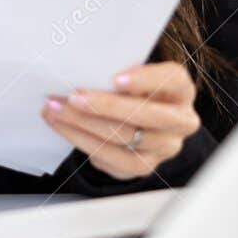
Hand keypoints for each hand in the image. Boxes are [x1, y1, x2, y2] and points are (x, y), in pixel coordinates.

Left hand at [42, 61, 201, 179]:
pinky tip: (64, 127)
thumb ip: (120, 74)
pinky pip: (112, 158)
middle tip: (73, 97)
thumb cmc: (135, 91)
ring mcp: (165, 148)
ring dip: (84, 124)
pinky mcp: (144, 167)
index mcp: (181, 90)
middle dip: (105, 106)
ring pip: (124, 138)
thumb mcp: (135, 76)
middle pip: (146, 115)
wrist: (142, 122)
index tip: (115, 78)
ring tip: (56, 110)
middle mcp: (181, 121)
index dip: (145, 79)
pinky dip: (83, 141)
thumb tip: (83, 70)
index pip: (171, 80)